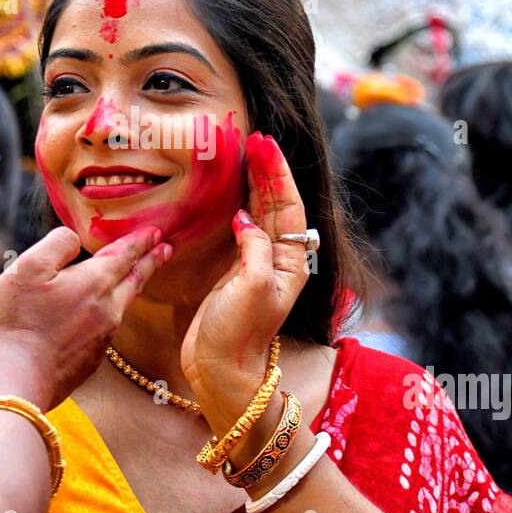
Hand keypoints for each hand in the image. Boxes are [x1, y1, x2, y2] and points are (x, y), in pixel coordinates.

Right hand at [0, 225, 171, 410]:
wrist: (17, 379)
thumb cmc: (17, 320)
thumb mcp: (29, 266)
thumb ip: (58, 244)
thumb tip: (76, 240)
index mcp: (94, 282)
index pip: (125, 255)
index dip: (140, 241)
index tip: (155, 232)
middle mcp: (107, 309)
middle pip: (134, 279)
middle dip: (150, 262)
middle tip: (165, 249)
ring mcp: (102, 337)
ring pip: (124, 304)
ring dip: (135, 285)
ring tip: (139, 276)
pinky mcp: (92, 360)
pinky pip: (108, 327)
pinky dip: (113, 312)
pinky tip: (104, 313)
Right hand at [180, 132, 310, 427]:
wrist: (221, 373)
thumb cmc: (238, 334)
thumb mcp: (252, 287)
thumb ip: (255, 249)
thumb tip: (246, 221)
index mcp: (290, 264)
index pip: (288, 208)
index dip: (277, 174)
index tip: (264, 145)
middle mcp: (279, 261)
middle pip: (276, 206)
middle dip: (267, 171)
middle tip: (255, 139)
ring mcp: (257, 266)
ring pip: (261, 214)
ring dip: (255, 184)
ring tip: (246, 155)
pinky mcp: (235, 274)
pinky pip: (242, 229)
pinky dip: (239, 205)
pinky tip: (230, 192)